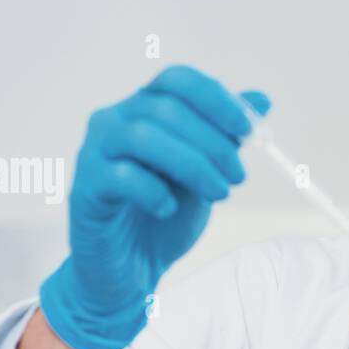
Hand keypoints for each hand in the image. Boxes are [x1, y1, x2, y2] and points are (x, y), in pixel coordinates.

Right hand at [39, 65, 269, 348]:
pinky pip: (121, 176)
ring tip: (219, 195)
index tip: (248, 130)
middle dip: (213, 143)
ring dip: (193, 166)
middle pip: (167, 109)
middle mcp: (114, 121)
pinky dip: (155, 192)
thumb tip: (262, 100)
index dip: (216, 99)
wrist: (131, 268)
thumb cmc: (165, 215)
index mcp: (144, 109)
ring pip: (144, 137)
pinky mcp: (86, 188)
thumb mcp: (206, 172)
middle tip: (237, 177)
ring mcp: (95, 152)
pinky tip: (170, 209)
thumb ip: (227, 136)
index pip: (178, 80)